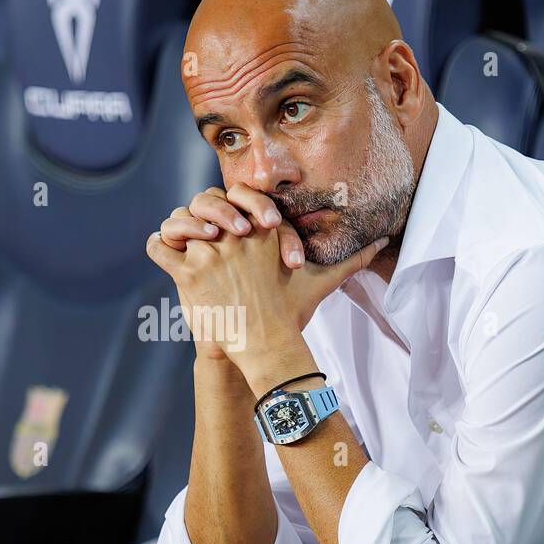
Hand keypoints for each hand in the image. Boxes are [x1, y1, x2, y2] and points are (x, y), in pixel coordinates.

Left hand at [147, 194, 386, 389]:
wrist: (265, 348)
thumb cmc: (291, 314)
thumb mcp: (321, 281)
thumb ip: (349, 259)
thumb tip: (384, 240)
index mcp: (261, 230)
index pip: (236, 195)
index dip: (229, 205)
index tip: (231, 227)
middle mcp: (234, 235)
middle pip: (204, 202)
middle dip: (201, 213)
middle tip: (206, 234)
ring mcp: (209, 253)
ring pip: (178, 220)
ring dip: (177, 227)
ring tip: (183, 241)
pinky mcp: (187, 274)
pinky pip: (159, 247)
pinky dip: (159, 248)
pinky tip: (167, 255)